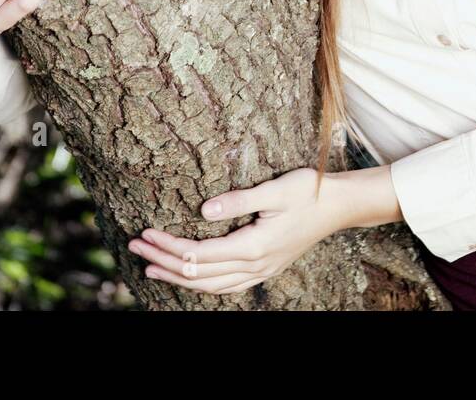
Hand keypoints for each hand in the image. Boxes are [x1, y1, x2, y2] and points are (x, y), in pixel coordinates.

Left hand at [127, 168, 340, 294]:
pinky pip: (227, 286)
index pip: (198, 253)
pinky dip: (203, 284)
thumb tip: (202, 211)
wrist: (340, 206)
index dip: (168, 245)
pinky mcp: (266, 267)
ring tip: (151, 267)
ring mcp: (262, 270)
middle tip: (135, 248)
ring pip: (211, 285)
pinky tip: (191, 277)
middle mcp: (256, 265)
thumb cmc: (309, 191)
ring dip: (178, 277)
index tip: (144, 233)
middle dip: (164, 261)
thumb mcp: (274, 190)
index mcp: (254, 246)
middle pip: (199, 273)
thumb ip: (238, 201)